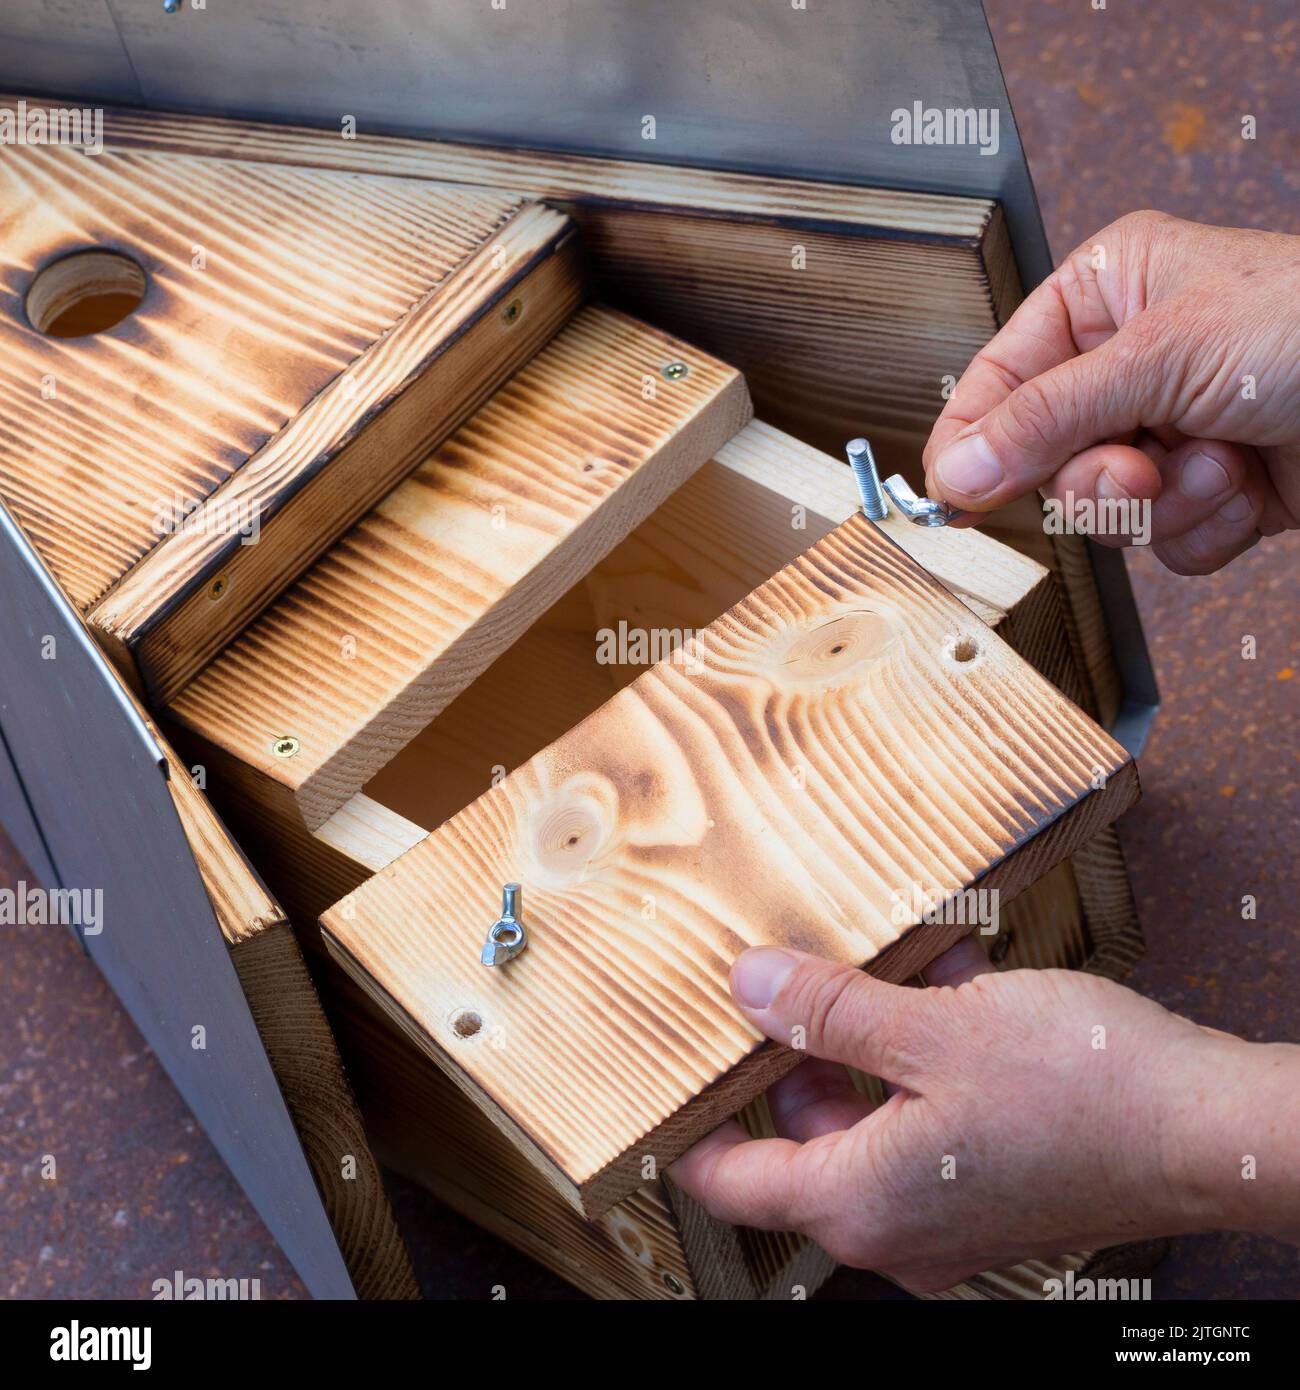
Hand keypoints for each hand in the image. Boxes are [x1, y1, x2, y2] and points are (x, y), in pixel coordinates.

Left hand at [671, 938, 1299, 1292]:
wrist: (1212, 1129)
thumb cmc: (1085, 1091)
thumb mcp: (935, 1030)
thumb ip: (829, 1012)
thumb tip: (749, 986)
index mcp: (861, 1202)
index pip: (732, 1180)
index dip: (690, 1124)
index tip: (670, 1068)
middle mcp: (896, 1222)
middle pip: (802, 1134)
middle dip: (797, 1050)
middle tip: (790, 976)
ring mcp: (947, 1208)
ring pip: (870, 1113)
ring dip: (871, 1036)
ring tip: (885, 962)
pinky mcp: (990, 1181)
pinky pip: (927, 1114)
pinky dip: (925, 1053)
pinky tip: (949, 977)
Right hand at [923, 212, 1299, 573]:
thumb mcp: (1164, 354)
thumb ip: (1046, 418)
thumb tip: (957, 472)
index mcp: (1105, 297)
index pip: (998, 380)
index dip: (973, 442)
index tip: (956, 498)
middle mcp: (1129, 363)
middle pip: (1044, 460)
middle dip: (1098, 477)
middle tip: (1137, 467)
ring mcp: (1169, 429)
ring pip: (1101, 509)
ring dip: (1162, 502)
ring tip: (1219, 461)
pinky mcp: (1209, 489)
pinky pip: (1162, 541)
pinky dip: (1204, 526)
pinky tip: (1248, 483)